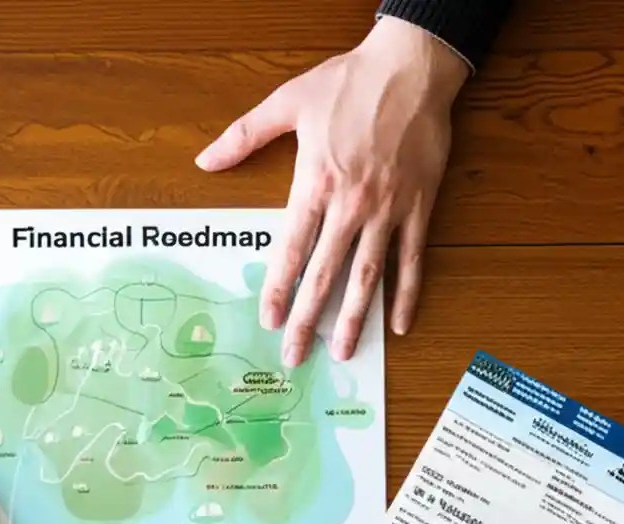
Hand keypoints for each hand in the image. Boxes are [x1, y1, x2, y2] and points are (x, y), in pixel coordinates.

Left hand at [196, 17, 469, 364]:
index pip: (292, 249)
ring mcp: (387, 209)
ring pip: (368, 276)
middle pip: (326, 274)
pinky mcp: (418, 206)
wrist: (411, 66)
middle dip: (308, 319)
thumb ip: (243, 136)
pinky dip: (407, 294)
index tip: (268, 320)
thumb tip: (205, 161)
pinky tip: (400, 325)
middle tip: (295, 356)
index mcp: (315, 183)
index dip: (278, 289)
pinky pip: (412, 259)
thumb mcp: (287, 102)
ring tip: (343, 352)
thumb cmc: (349, 82)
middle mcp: (351, 204)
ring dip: (354, 318)